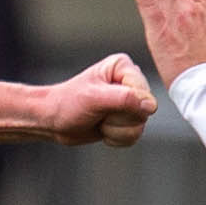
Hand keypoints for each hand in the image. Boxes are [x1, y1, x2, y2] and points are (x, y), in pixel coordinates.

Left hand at [33, 53, 157, 147]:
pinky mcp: (127, 119)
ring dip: (114, 130)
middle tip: (98, 113)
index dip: (125, 105)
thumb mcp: (94, 98)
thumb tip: (151, 105)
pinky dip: (115, 137)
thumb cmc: (67, 104)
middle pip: (143, 112)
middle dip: (117, 119)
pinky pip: (133, 136)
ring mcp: (130, 102)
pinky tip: (102, 128)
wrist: (54, 120)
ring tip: (99, 120)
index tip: (103, 105)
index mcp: (123, 67)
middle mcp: (130, 82)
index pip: (143, 93)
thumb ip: (125, 99)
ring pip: (139, 126)